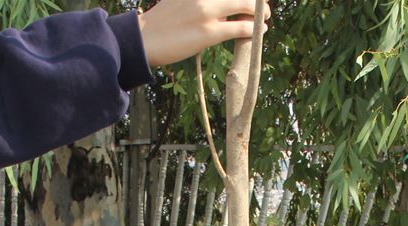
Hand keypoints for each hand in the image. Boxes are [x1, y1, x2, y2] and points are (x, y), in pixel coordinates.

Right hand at [137, 0, 267, 67]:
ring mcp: (207, 10)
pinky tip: (258, 31)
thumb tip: (223, 4)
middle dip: (255, 0)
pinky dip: (254, 29)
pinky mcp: (209, 32)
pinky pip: (240, 28)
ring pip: (245, 5)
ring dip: (259, 12)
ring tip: (264, 18)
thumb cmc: (162, 20)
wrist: (144, 39)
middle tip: (261, 6)